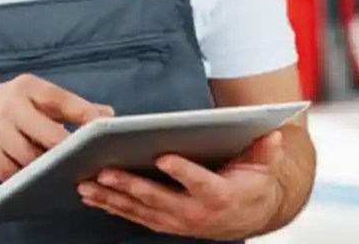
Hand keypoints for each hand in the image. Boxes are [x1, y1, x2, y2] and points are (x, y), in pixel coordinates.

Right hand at [0, 74, 112, 181]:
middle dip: (68, 152)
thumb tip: (108, 114)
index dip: (87, 116)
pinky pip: (15, 175)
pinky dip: (23, 176)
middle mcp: (10, 108)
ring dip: (45, 167)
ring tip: (54, 168)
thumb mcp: (29, 96)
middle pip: (53, 138)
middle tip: (83, 161)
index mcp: (25, 88)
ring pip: (35, 161)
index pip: (63, 101)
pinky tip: (28, 174)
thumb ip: (68, 106)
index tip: (105, 129)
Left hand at [79, 130, 285, 240]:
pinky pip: (134, 216)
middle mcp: (195, 213)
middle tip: (105, 171)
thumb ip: (264, 150)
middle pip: (159, 198)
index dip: (183, 171)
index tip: (163, 157)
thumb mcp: (263, 165)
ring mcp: (177, 221)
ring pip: (140, 210)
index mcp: (219, 195)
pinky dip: (112, 207)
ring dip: (111, 198)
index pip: (200, 182)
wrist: (249, 215)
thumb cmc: (251, 183)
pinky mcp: (164, 223)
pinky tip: (92, 197)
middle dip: (130, 185)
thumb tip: (273, 134)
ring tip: (85, 185)